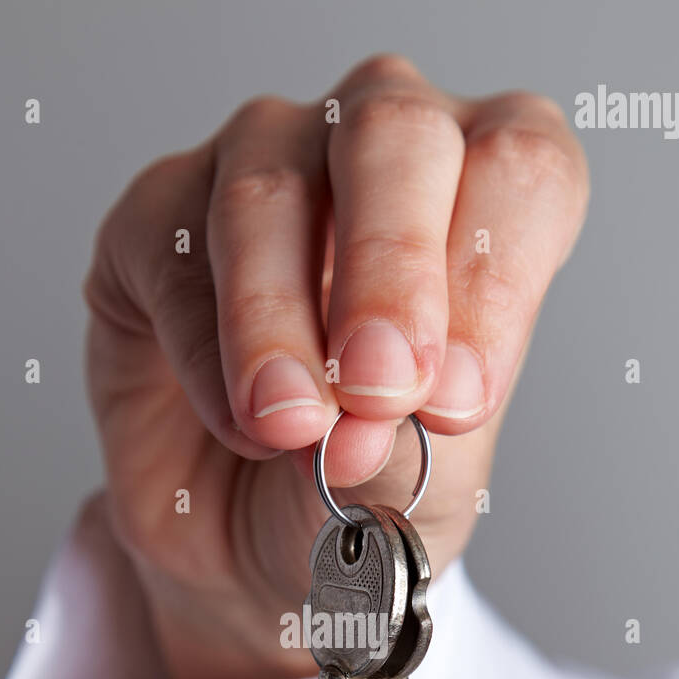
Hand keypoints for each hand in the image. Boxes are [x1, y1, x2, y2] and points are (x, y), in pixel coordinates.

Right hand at [83, 54, 588, 678]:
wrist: (249, 545)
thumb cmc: (359, 487)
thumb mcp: (417, 489)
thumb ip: (404, 439)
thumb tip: (365, 409)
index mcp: (482, 188)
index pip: (522, 168)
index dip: (494, 281)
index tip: (452, 400)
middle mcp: (376, 146)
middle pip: (394, 133)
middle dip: (389, 269)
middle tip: (375, 388)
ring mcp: (259, 163)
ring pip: (267, 192)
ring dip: (280, 325)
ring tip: (291, 428)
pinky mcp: (156, 216)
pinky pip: (176, 257)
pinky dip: (206, 355)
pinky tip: (237, 425)